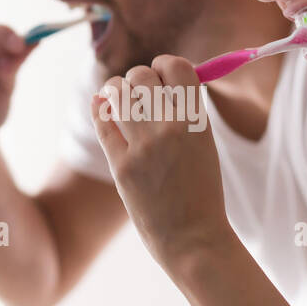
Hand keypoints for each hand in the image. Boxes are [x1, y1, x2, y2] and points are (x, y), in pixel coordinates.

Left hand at [90, 55, 230, 270]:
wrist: (193, 240)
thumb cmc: (202, 193)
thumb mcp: (205, 145)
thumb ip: (186, 112)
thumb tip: (161, 79)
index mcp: (197, 121)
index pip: (176, 67)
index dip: (165, 65)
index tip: (162, 75)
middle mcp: (170, 128)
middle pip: (141, 76)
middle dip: (138, 79)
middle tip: (140, 94)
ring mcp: (143, 147)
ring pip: (117, 92)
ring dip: (116, 90)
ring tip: (120, 100)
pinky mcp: (121, 166)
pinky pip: (102, 121)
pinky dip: (101, 109)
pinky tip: (105, 110)